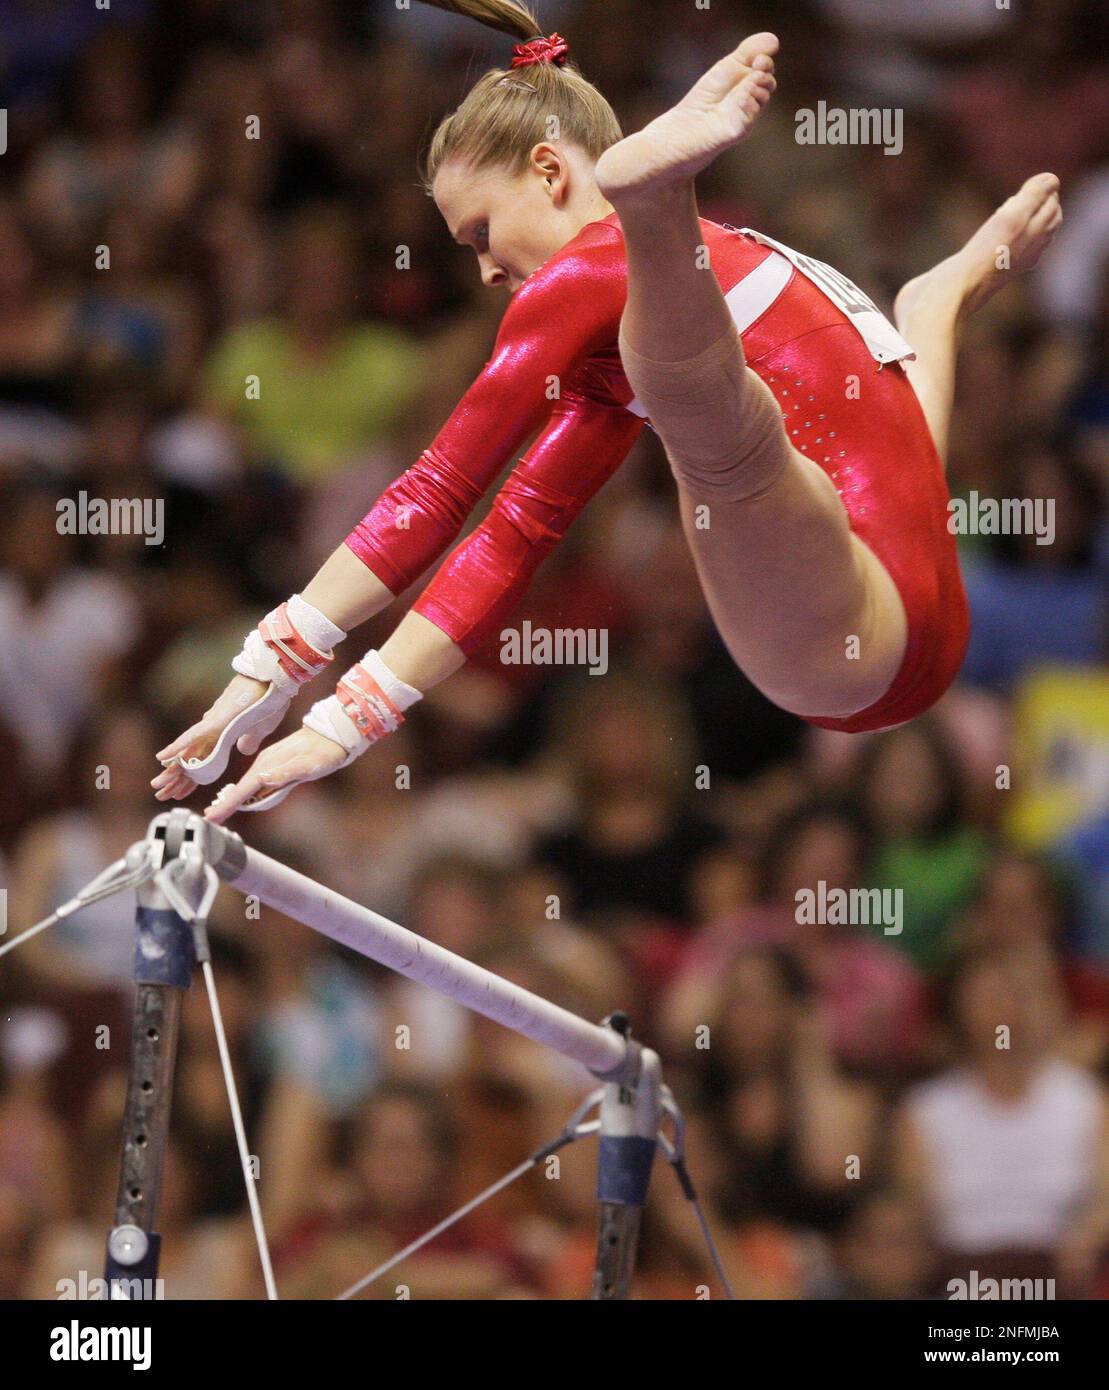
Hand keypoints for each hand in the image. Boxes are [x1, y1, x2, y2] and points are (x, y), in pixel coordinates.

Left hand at [152, 674, 279, 800]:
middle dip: (176, 780)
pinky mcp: (215, 721)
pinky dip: (177, 747)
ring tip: (156, 784)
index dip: (192, 781)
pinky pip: (192, 736)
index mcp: (224, 737)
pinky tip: (162, 758)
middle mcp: (213, 732)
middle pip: (191, 761)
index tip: (179, 794)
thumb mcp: (260, 729)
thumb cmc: (268, 702)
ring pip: (187, 752)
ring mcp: (212, 726)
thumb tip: (244, 749)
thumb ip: (249, 740)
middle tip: (160, 795)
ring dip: (172, 770)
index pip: (204, 764)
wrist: (273, 683)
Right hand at [203, 726, 349, 821]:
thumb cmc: (325, 751)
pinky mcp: (276, 766)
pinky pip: (257, 783)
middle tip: (210, 818)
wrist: (335, 734)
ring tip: (218, 812)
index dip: (228, 803)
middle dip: (225, 803)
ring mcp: (270, 764)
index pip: (245, 788)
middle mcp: (266, 764)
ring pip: (248, 786)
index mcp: (269, 764)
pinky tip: (242, 800)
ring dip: (233, 799)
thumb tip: (263, 779)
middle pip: (242, 788)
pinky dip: (246, 792)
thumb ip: (287, 772)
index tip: (212, 815)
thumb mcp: (309, 764)